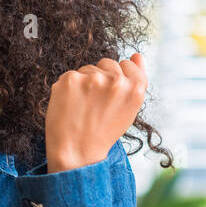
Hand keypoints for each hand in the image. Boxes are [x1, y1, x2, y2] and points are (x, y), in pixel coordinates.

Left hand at [45, 52, 146, 172]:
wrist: (76, 152)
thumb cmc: (104, 132)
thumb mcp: (129, 109)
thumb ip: (136, 81)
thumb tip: (137, 55)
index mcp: (135, 88)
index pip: (128, 64)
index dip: (118, 79)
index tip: (111, 96)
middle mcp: (116, 81)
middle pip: (107, 63)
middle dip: (102, 78)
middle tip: (96, 105)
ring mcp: (92, 78)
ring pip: (88, 68)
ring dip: (85, 83)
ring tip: (83, 107)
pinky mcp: (70, 79)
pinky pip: (71, 75)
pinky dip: (68, 88)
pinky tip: (70, 105)